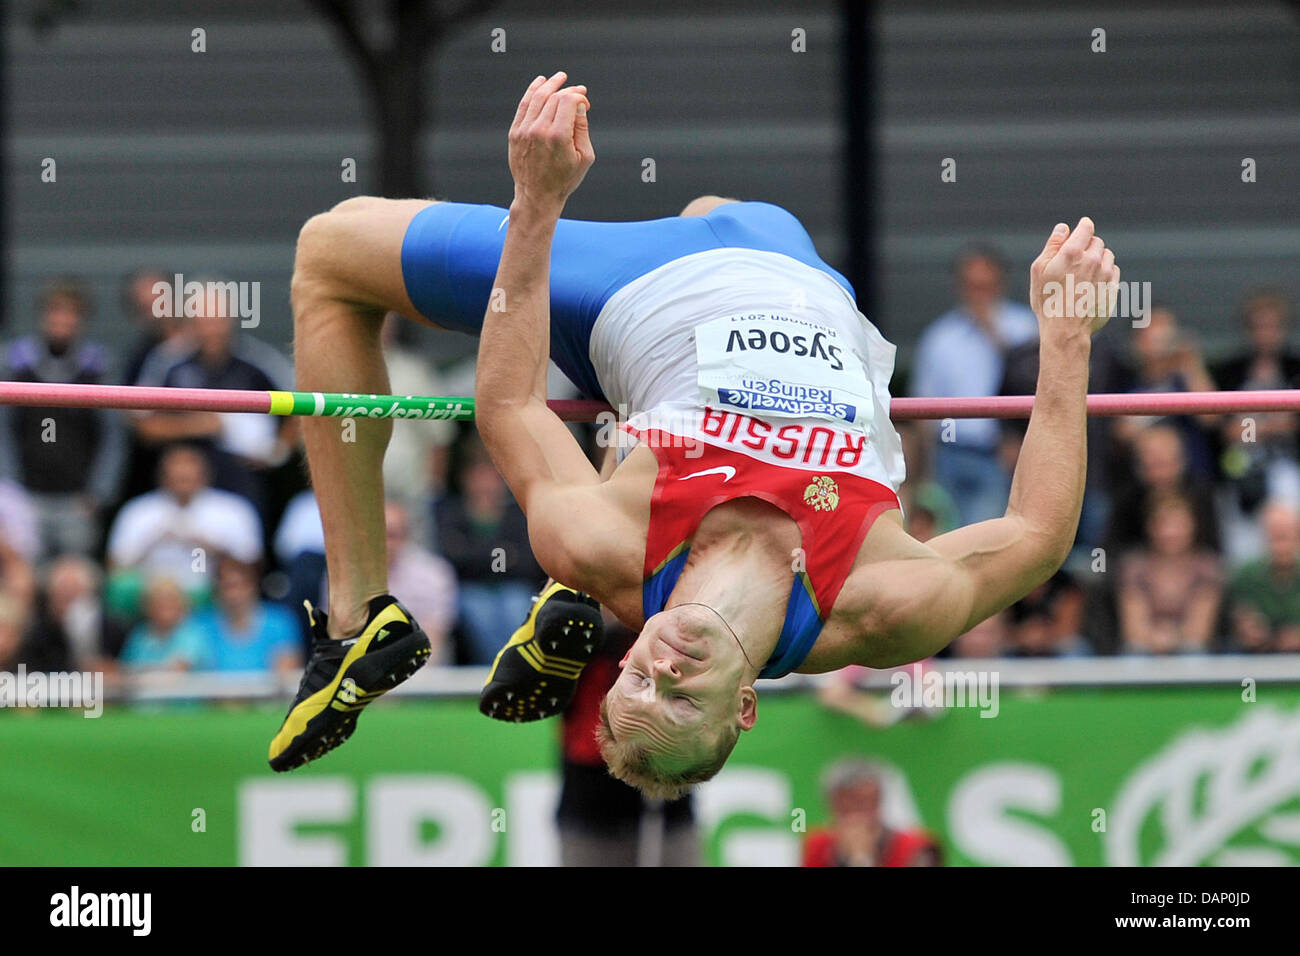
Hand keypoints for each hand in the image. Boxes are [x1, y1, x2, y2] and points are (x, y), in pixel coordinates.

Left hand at [508, 71, 593, 212]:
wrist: (537, 196)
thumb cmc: (564, 179)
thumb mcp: (584, 157)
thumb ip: (583, 128)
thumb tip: (579, 105)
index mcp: (559, 137)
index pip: (568, 101)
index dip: (578, 96)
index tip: (585, 102)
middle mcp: (539, 130)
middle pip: (554, 97)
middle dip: (568, 90)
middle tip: (577, 89)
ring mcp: (525, 131)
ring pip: (537, 97)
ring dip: (550, 84)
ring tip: (559, 78)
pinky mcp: (515, 133)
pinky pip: (524, 105)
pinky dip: (532, 91)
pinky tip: (540, 83)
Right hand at [1029, 216, 1118, 335]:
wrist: (1065, 330)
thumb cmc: (1047, 300)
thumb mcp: (1039, 271)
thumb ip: (1052, 246)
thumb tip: (1063, 228)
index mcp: (1073, 253)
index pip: (1086, 227)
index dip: (1082, 228)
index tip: (1079, 233)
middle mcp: (1093, 260)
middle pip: (1097, 242)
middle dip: (1087, 247)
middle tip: (1074, 262)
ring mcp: (1105, 275)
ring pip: (1107, 256)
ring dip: (1097, 260)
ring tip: (1082, 275)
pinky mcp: (1113, 288)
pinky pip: (1113, 271)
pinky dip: (1105, 273)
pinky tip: (1091, 284)